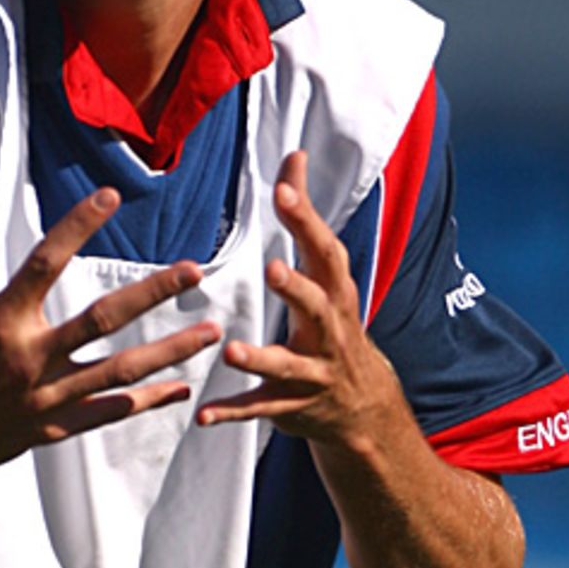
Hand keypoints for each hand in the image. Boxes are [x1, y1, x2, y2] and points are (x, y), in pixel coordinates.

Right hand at [0, 183, 221, 499]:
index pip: (46, 261)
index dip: (78, 225)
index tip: (110, 196)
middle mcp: (27, 358)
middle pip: (102, 319)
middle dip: (152, 293)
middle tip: (193, 271)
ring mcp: (42, 397)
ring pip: (118, 371)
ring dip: (169, 352)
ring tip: (212, 333)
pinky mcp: (49, 428)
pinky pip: (107, 413)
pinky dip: (145, 401)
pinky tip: (181, 389)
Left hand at [198, 150, 400, 445]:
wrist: (365, 410)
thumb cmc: (333, 323)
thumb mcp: (326, 273)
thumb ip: (304, 214)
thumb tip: (295, 153)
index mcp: (334, 295)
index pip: (325, 253)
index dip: (307, 222)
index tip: (284, 192)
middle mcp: (329, 333)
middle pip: (316, 307)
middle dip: (296, 288)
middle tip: (273, 268)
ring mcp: (312, 374)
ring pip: (287, 367)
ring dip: (260, 358)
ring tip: (232, 351)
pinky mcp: (290, 408)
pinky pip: (259, 410)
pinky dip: (232, 412)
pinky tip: (203, 414)